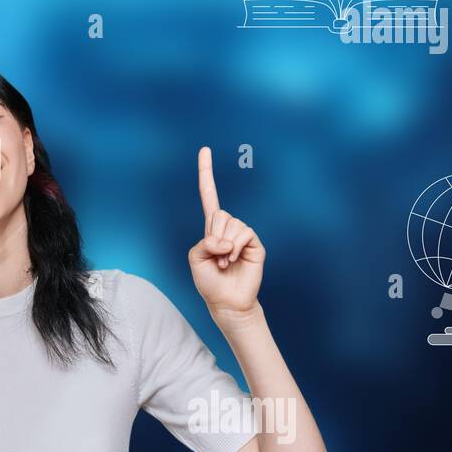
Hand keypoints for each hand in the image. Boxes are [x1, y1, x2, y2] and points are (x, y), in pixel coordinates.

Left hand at [188, 148, 264, 321]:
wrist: (227, 301)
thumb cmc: (209, 281)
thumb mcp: (196, 258)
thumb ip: (205, 242)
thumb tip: (225, 238)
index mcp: (211, 228)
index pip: (209, 195)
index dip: (206, 173)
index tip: (205, 149)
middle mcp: (228, 227)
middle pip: (219, 215)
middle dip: (213, 238)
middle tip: (216, 258)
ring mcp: (243, 234)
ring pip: (231, 224)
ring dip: (224, 247)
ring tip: (225, 262)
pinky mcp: (255, 243)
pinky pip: (243, 234)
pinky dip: (235, 248)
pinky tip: (234, 260)